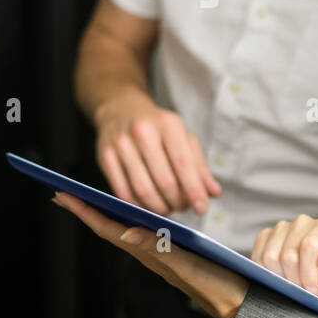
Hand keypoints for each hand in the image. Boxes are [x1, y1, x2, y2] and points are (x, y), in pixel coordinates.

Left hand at [51, 191, 247, 317]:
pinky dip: (132, 219)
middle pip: (112, 228)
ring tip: (90, 200)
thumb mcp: (189, 267)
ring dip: (106, 214)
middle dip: (88, 210)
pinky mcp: (175, 256)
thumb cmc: (219, 289)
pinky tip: (133, 215)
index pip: (110, 229)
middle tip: (65, 194)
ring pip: (126, 231)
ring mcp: (162, 256)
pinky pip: (145, 233)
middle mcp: (152, 255)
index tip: (63, 196)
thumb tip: (126, 232)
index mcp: (151, 254)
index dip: (86, 212)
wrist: (241, 307)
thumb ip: (159, 249)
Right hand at [93, 88, 221, 215]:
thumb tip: (213, 192)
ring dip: (158, 208)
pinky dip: (138, 206)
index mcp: (168, 124)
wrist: (120, 108)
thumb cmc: (158, 127)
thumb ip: (199, 166)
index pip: (183, 164)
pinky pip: (123, 192)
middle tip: (182, 207)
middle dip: (177, 202)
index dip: (194, 190)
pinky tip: (147, 206)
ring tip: (166, 208)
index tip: (202, 209)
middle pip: (164, 181)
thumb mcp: (183, 137)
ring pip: (142, 190)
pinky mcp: (104, 156)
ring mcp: (121, 143)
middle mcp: (143, 131)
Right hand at [252, 214, 317, 306]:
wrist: (314, 282)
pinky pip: (258, 257)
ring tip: (292, 285)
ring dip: (280, 278)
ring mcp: (282, 227)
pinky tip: (280, 278)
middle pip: (289, 254)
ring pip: (271, 257)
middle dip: (295, 280)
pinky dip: (267, 274)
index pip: (310, 245)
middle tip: (302, 292)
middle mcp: (303, 222)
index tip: (312, 291)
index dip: (309, 273)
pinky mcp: (265, 235)